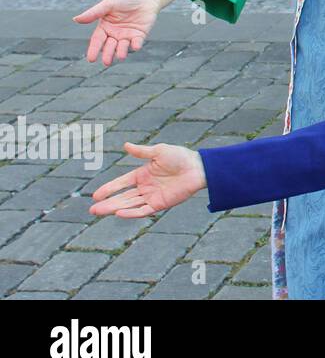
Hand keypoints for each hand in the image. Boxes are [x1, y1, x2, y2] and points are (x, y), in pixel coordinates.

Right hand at [74, 0, 161, 65]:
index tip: (91, 59)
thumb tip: (76, 19)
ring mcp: (127, 35)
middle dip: (108, 54)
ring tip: (120, 56)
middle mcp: (115, 34)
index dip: (94, 50)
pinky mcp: (139, 35)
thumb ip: (94, 13)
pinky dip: (136, 45)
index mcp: (104, 27)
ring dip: (121, 52)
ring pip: (122, 47)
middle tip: (106, 62)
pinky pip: (137, 42)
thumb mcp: (108, 4)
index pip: (97, 41)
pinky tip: (135, 46)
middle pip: (109, 46)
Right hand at [90, 142, 205, 216]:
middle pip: (123, 197)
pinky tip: (119, 213)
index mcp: (143, 174)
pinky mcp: (160, 204)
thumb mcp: (159, 151)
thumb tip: (126, 145)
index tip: (95, 195)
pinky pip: (143, 210)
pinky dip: (131, 213)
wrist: (199, 167)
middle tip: (92, 209)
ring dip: (115, 208)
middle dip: (107, 203)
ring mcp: (152, 196)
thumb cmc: (180, 156)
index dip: (109, 189)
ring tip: (99, 212)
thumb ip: (142, 151)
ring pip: (129, 204)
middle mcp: (146, 187)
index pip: (122, 183)